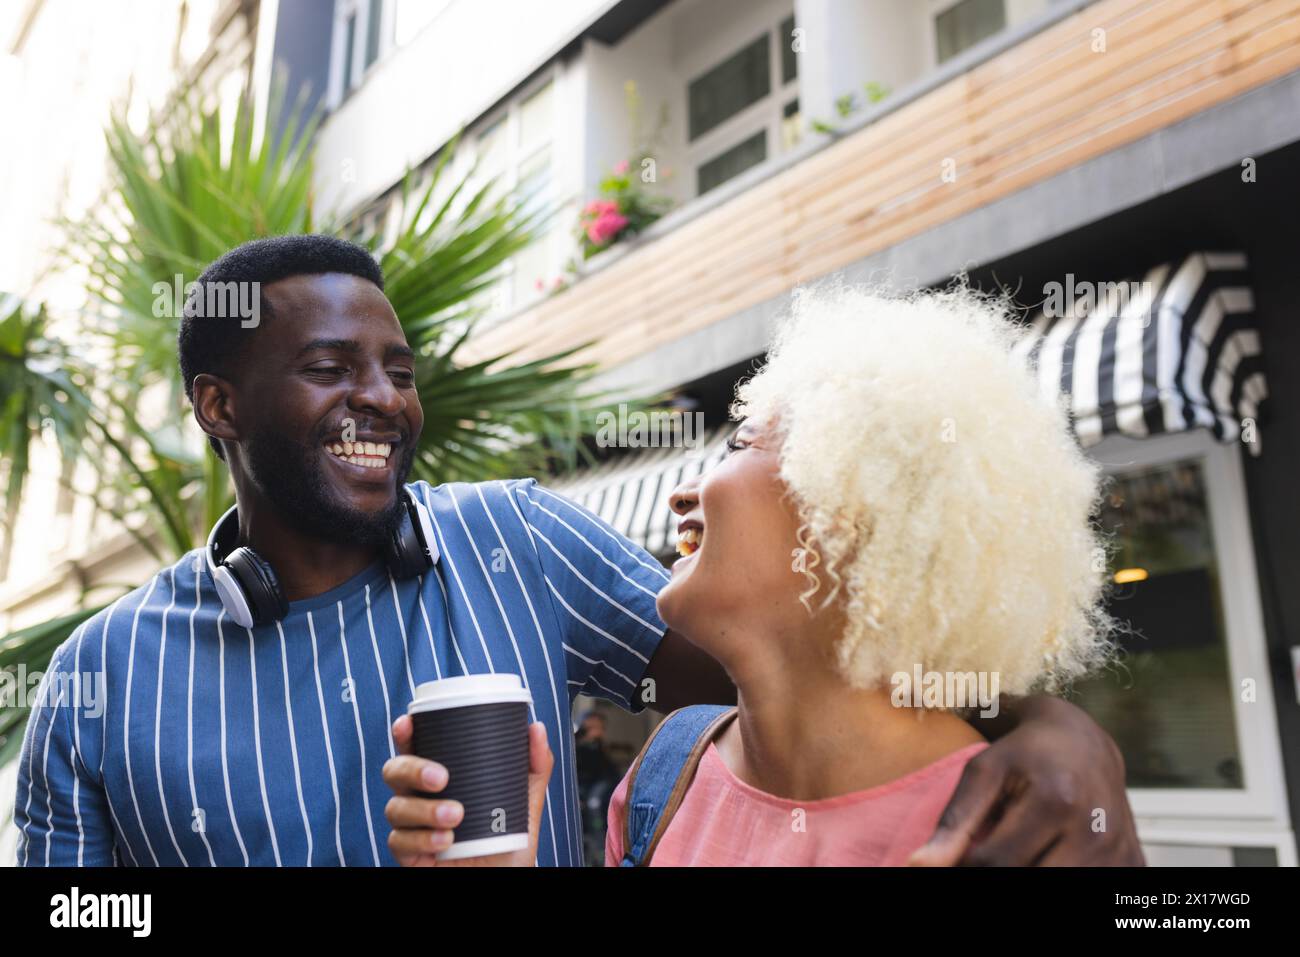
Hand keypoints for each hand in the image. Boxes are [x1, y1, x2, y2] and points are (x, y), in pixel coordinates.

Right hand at [384, 715, 553, 865]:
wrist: (502, 879)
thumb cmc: (507, 841)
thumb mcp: (525, 803)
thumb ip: (534, 767)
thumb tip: (537, 728)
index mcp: (440, 777)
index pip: (415, 748)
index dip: (405, 734)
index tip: (408, 723)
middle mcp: (420, 798)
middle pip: (395, 772)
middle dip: (413, 769)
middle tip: (441, 778)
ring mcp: (412, 826)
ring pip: (395, 807)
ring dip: (424, 809)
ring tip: (455, 817)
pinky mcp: (409, 855)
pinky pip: (399, 842)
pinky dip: (421, 839)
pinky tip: (443, 841)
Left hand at [909, 696, 1144, 865]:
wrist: (1085, 739)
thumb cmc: (1024, 753)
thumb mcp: (983, 772)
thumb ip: (954, 820)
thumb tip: (917, 865)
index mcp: (1056, 801)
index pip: (993, 862)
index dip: (965, 863)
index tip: (961, 851)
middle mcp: (1095, 829)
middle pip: (1027, 880)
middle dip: (998, 870)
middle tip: (990, 849)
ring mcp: (1119, 850)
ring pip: (1057, 888)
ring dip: (1030, 871)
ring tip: (1020, 846)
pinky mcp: (1133, 862)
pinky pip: (1091, 887)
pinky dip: (1058, 871)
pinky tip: (1048, 852)